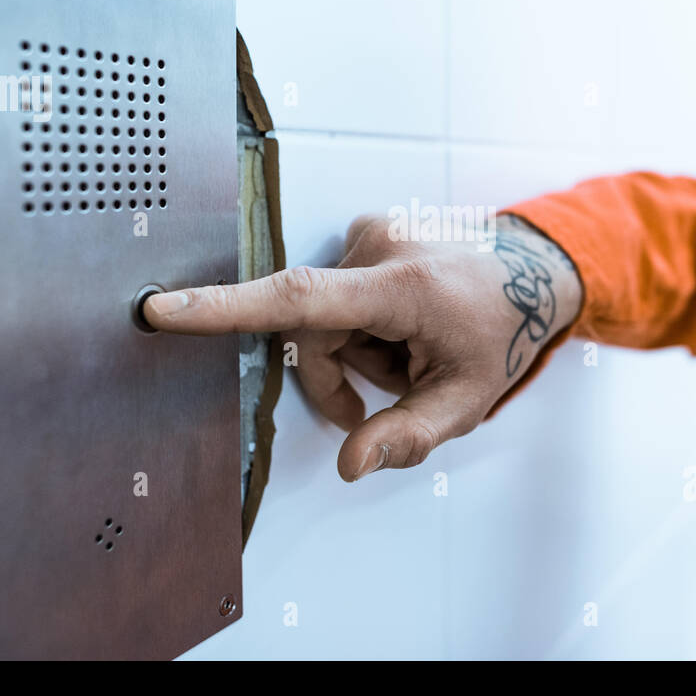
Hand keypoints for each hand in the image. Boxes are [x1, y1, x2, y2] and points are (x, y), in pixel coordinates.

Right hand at [143, 213, 582, 480]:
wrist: (535, 271)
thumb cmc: (502, 334)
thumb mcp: (466, 401)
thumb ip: (406, 436)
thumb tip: (348, 466)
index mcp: (400, 289)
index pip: (297, 299)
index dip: (222, 308)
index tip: (160, 307)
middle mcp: (379, 246)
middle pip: (310, 329)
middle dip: (337, 374)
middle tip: (385, 397)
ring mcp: (375, 231)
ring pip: (323, 312)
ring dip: (355, 347)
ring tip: (408, 353)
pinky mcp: (372, 228)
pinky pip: (339, 288)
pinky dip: (362, 319)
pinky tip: (403, 325)